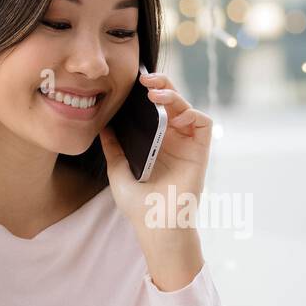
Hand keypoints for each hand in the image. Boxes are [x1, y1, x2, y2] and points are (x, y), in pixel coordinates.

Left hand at [98, 69, 213, 234]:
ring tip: (155, 93)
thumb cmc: (138, 205)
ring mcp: (187, 145)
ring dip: (174, 95)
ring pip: (187, 108)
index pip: (155, 109)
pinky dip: (192, 111)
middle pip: (172, 103)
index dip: (148, 92)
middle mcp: (173, 140)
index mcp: (155, 142)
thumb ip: (113, 147)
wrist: (156, 226)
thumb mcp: (118, 170)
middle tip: (144, 79)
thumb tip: (102, 125)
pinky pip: (203, 123)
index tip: (132, 82)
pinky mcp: (200, 152)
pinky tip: (174, 112)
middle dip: (161, 84)